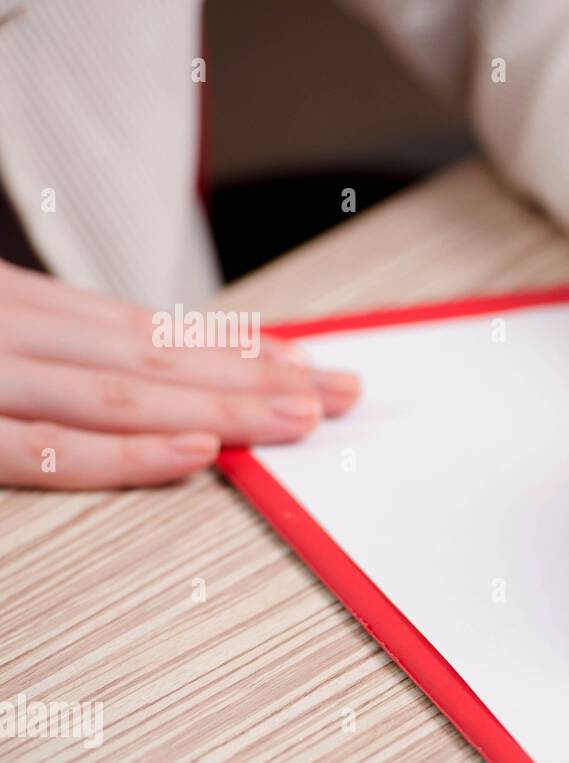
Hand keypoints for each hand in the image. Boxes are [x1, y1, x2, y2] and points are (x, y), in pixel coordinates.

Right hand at [0, 261, 358, 488]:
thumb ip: (39, 337)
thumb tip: (119, 357)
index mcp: (16, 305)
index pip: (144, 328)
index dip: (231, 349)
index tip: (300, 364)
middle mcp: (13, 332)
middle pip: (156, 357)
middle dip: (258, 378)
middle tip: (338, 392)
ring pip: (125, 396)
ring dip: (224, 409)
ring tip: (302, 418)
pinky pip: (51, 448)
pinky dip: (129, 451)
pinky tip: (199, 453)